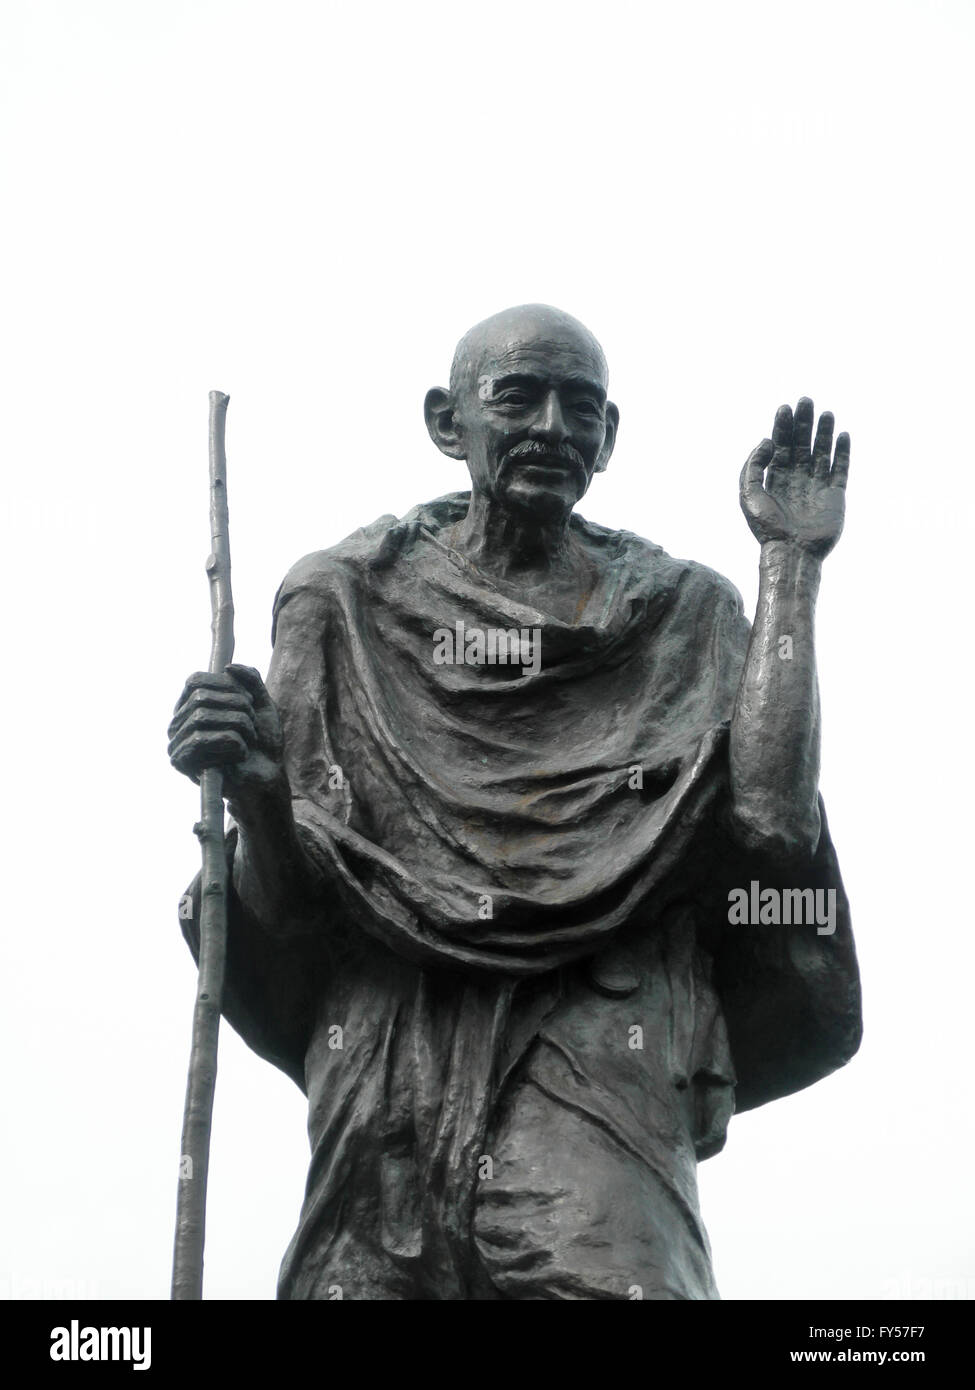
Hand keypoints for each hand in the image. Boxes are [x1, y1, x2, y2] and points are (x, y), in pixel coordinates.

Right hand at [168, 664, 284, 802]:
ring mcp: (177, 742)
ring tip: (249, 740)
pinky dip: (234, 744)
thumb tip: (228, 666)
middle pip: (200, 698)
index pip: (195, 681)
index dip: (226, 685)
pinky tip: (240, 755)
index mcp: (190, 706)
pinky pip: (204, 740)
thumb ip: (250, 679)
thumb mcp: (261, 703)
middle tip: (253, 725)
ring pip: (203, 716)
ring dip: (240, 726)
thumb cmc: (261, 741)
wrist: (267, 776)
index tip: (249, 700)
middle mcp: (178, 723)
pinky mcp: (182, 763)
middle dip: (238, 707)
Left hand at [740, 397, 848, 558]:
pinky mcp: (834, 495)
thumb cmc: (767, 527)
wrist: (792, 551)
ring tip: (827, 412)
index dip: (783, 426)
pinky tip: (843, 435)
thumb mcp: (748, 493)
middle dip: (804, 423)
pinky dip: (843, 452)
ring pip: (821, 452)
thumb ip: (753, 464)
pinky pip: (840, 469)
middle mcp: (796, 479)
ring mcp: (816, 486)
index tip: (786, 407)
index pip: (781, 445)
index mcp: (775, 479)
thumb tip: (768, 441)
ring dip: (824, 432)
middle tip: (806, 401)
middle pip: (802, 444)